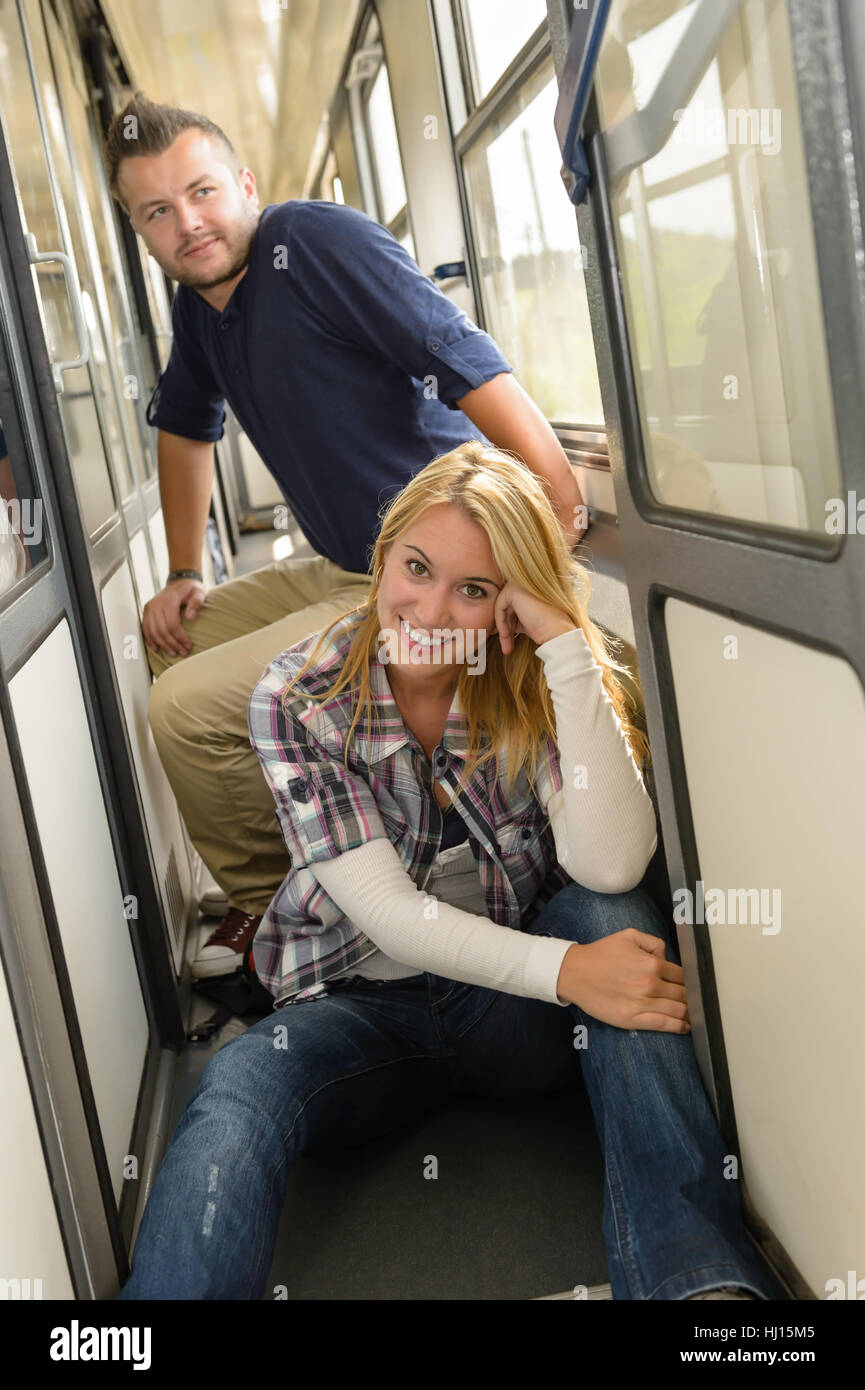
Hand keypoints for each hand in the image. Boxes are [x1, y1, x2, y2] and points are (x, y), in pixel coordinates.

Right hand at [142, 578, 206, 656]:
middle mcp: (156, 604)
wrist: (180, 582)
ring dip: (163, 645)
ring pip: (153, 631)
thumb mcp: (199, 592)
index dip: (180, 637)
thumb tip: (190, 617)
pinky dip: (151, 640)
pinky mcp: (147, 611)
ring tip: (173, 653)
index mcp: (169, 600)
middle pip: (162, 630)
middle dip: (173, 644)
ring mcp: (150, 607)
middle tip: (183, 652)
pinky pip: (146, 628)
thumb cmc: (190, 589)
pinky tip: (157, 648)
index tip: (188, 646)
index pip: (172, 624)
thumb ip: (197, 603)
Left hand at [493, 580, 576, 653]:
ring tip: (507, 646)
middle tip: (507, 647)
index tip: (507, 640)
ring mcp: (519, 583)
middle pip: (505, 607)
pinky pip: (498, 606)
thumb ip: (513, 619)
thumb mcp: (525, 622)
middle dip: (504, 629)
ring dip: (503, 628)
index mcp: (528, 589)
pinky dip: (500, 622)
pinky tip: (507, 634)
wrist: (556, 631)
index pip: (511, 606)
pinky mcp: (513, 589)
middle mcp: (524, 583)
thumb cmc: (545, 629)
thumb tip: (496, 628)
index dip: (507, 624)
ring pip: (501, 608)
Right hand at [556, 929, 690, 1032]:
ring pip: (678, 1011)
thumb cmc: (600, 954)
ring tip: (696, 1015)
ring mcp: (642, 1003)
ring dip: (691, 1013)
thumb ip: (654, 942)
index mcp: (652, 963)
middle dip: (693, 998)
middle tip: (699, 1002)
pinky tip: (686, 1027)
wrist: (574, 972)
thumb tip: (667, 957)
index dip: (691, 981)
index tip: (695, 986)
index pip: (683, 975)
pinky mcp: (632, 1019)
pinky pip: (664, 1025)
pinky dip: (679, 1027)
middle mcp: (650, 984)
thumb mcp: (629, 936)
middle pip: (684, 994)